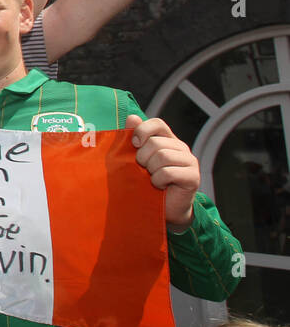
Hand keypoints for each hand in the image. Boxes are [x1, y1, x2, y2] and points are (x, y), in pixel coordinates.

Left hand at [126, 115, 198, 229]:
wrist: (164, 209)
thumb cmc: (148, 182)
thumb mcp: (138, 159)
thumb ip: (135, 138)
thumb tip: (132, 117)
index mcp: (168, 140)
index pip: (157, 123)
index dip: (143, 131)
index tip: (134, 144)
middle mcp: (181, 148)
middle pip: (156, 142)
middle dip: (143, 158)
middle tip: (144, 169)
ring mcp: (190, 162)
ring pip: (162, 156)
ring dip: (151, 170)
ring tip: (152, 178)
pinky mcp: (193, 177)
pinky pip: (168, 173)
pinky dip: (158, 181)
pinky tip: (159, 186)